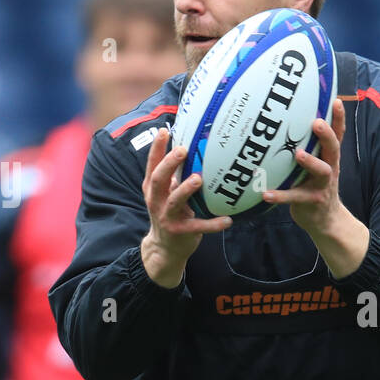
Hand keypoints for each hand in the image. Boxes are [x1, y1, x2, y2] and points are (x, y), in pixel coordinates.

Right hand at [140, 127, 230, 287]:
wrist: (164, 248)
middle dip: (170, 164)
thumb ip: (174, 176)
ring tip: (198, 179)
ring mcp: (167, 217)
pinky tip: (228, 220)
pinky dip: (213, 224)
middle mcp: (157, 201)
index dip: (156, 148)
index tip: (165, 131)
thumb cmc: (170, 213)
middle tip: (182, 150)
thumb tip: (188, 149)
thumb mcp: (166, 194)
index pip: (152, 165)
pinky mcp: (181, 232)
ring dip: (186, 189)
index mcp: (153, 189)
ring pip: (176, 201)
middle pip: (159, 179)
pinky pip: (199, 227)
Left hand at [263, 98, 347, 237]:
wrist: (325, 221)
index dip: (338, 118)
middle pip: (333, 148)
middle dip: (326, 135)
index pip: (337, 135)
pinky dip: (280, 195)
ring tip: (298, 154)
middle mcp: (330, 169)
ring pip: (321, 171)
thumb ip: (308, 149)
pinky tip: (265, 193)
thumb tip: (284, 124)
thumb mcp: (316, 166)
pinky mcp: (311, 201)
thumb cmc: (314, 186)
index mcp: (329, 158)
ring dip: (310, 162)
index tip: (336, 100)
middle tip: (317, 123)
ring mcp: (322, 186)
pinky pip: (295, 197)